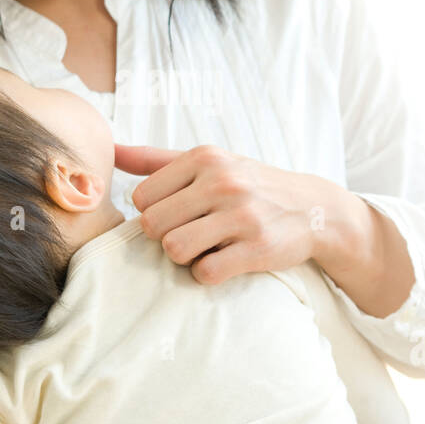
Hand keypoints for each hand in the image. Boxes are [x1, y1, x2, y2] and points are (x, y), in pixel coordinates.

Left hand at [114, 142, 363, 286]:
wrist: (313, 208)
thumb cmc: (249, 185)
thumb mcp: (210, 162)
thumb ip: (156, 159)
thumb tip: (111, 150)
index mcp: (205, 158)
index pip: (142, 197)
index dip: (154, 212)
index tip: (178, 214)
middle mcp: (222, 182)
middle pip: (152, 225)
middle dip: (165, 236)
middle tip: (190, 233)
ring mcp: (242, 215)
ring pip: (174, 249)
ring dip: (184, 257)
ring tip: (204, 248)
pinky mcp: (257, 248)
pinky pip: (205, 273)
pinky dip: (208, 274)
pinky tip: (223, 261)